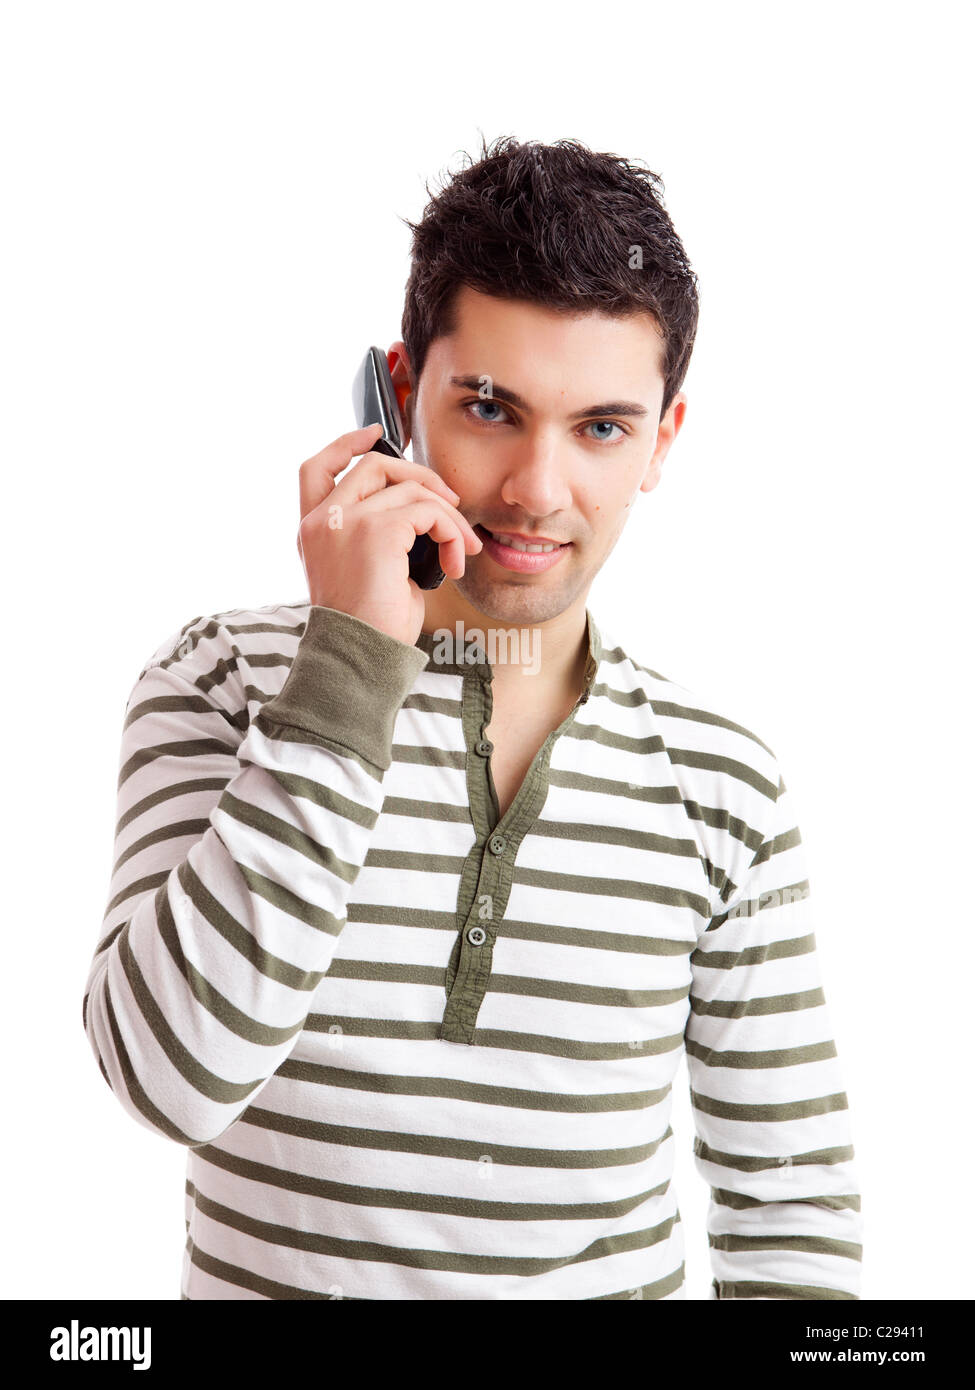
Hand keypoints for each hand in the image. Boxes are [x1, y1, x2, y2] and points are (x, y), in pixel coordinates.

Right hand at [296, 423, 481, 645]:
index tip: (377, 435)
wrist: (359, 658)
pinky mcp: (376, 532)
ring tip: (461, 549)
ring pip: (411, 490)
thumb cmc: (368, 629)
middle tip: (451, 503)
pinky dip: (450, 532)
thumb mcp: (367, 573)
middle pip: (373, 465)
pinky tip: (454, 563)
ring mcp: (346, 522)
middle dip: (421, 476)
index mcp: (314, 530)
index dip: (347, 444)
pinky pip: (428, 512)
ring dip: (448, 516)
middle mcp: (322, 521)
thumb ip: (378, 535)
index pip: (317, 468)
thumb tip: (422, 514)